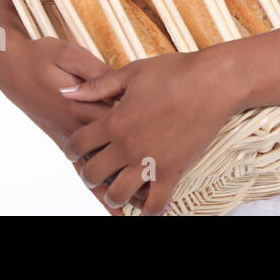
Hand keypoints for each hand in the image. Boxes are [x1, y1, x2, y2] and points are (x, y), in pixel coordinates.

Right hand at [0, 31, 145, 214]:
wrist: (12, 69)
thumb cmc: (43, 56)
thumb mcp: (70, 55)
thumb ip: (94, 73)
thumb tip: (118, 89)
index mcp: (78, 106)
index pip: (114, 127)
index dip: (140, 135)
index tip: (168, 143)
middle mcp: (73, 128)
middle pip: (110, 156)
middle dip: (136, 171)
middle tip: (163, 186)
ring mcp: (67, 138)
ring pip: (97, 171)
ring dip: (121, 187)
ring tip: (143, 205)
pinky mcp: (63, 142)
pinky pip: (84, 172)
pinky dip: (101, 192)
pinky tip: (115, 209)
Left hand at [59, 49, 238, 215]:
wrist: (214, 82)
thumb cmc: (174, 71)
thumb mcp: (132, 73)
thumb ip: (97, 87)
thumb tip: (65, 93)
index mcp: (114, 120)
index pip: (77, 145)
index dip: (73, 149)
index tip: (79, 150)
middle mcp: (127, 145)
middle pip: (92, 174)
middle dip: (89, 174)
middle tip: (97, 171)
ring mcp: (150, 161)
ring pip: (117, 194)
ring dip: (113, 196)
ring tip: (119, 190)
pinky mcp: (173, 171)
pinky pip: (155, 204)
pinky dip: (149, 209)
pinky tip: (148, 203)